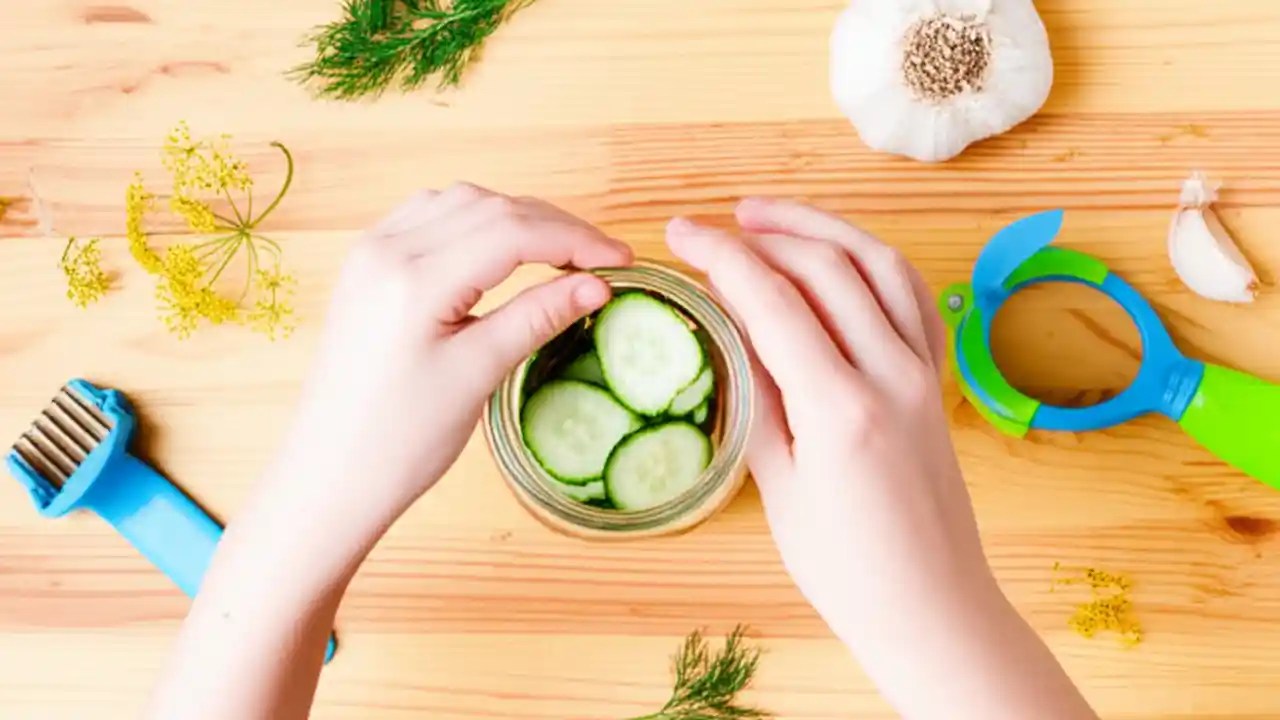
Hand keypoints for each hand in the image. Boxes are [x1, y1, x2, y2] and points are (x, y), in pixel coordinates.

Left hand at [276, 183, 632, 537]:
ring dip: (514, 218)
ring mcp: (369, 254)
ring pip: (459, 203)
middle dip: (552, 226)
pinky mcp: (365, 268)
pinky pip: (429, 218)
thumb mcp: (478, 375)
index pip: (512, 231)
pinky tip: (502, 251)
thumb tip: (597, 285)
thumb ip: (536, 317)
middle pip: (489, 206)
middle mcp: (385, 250)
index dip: (575, 239)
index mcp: (413, 279)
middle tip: (600, 260)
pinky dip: (475, 223)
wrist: (328, 475)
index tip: (621, 261)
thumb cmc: (398, 441)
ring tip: (559, 255)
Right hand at [667, 200, 1094, 718]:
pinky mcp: (936, 381)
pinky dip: (870, 260)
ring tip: (768, 217)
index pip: (774, 301)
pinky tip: (837, 255)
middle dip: (764, 231)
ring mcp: (923, 374)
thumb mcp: (780, 488)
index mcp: (841, 410)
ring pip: (878, 264)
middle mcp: (891, 376)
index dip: (721, 256)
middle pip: (826, 266)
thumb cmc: (848, 571)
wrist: (932, 610)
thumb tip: (727, 332)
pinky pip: (910, 296)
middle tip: (713, 224)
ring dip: (822, 227)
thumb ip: (755, 400)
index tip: (680, 234)